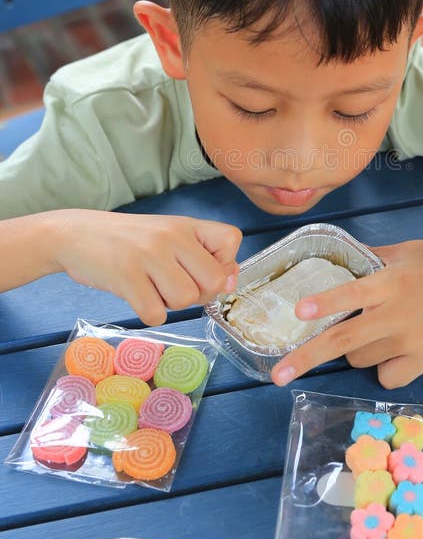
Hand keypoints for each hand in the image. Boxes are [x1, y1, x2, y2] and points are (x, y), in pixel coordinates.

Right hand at [47, 210, 241, 325]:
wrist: (74, 235)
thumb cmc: (128, 242)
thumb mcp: (167, 236)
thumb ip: (201, 256)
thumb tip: (230, 284)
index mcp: (185, 224)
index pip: (232, 240)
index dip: (225, 263)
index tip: (201, 269)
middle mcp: (171, 236)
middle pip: (213, 281)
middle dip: (199, 294)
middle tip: (174, 287)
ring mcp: (148, 255)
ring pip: (185, 299)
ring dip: (170, 304)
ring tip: (151, 288)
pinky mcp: (126, 276)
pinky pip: (155, 314)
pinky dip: (148, 314)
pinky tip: (136, 297)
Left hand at [271, 238, 422, 388]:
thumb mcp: (407, 250)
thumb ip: (373, 258)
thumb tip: (344, 258)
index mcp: (390, 282)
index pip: (350, 293)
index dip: (324, 304)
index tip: (298, 312)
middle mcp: (395, 315)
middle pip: (343, 343)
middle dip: (306, 358)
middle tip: (278, 374)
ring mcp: (409, 342)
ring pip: (361, 360)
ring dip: (355, 350)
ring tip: (369, 333)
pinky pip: (388, 377)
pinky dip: (384, 368)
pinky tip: (392, 353)